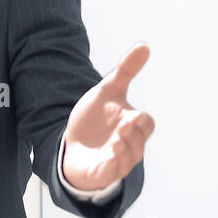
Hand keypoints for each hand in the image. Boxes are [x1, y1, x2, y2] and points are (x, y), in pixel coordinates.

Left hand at [61, 42, 154, 191]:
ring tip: (115, 141)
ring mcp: (117, 160)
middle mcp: (130, 144)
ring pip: (129, 159)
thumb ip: (125, 70)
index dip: (140, 121)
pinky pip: (113, 172)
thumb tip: (144, 46)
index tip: (130, 115)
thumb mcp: (108, 91)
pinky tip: (107, 157)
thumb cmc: (95, 118)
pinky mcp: (103, 172)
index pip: (145, 124)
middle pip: (140, 141)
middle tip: (122, 126)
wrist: (72, 142)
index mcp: (133, 125)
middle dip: (133, 135)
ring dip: (124, 150)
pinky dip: (112, 165)